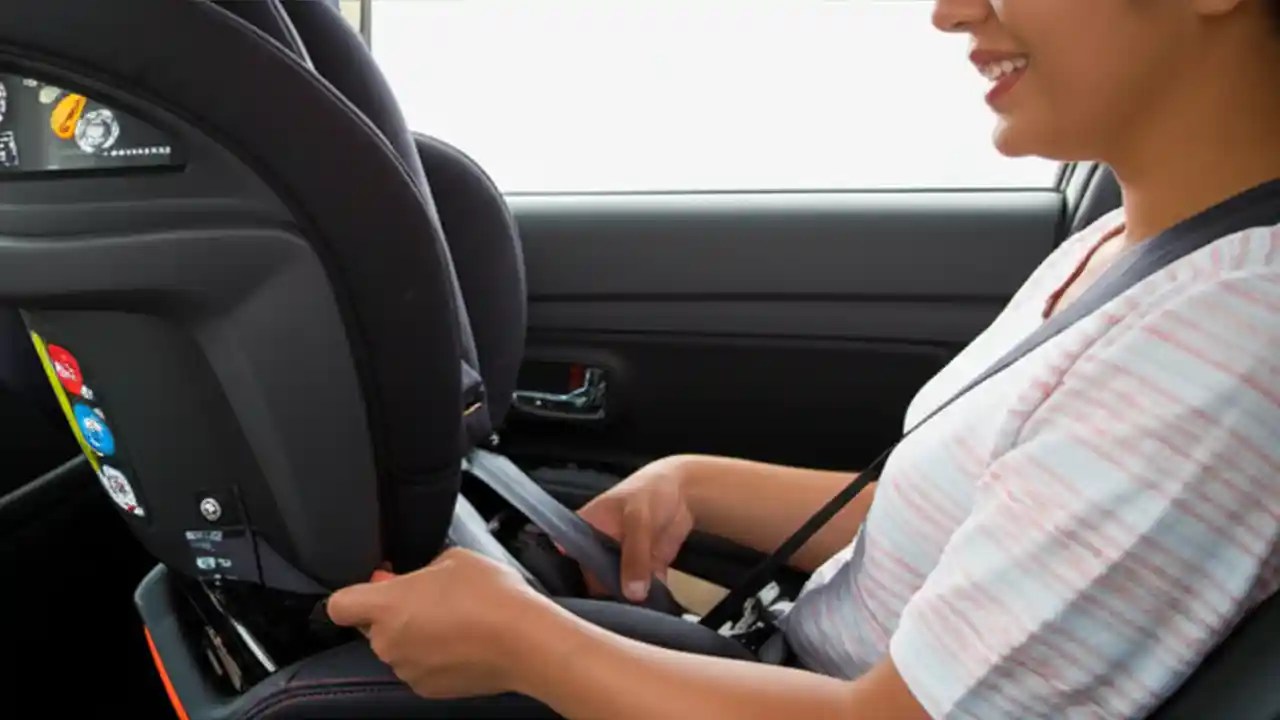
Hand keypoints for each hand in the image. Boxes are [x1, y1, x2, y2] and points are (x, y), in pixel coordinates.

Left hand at [326, 547, 548, 698]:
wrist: (525, 641)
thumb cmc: (491, 594)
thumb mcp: (455, 559)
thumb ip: (424, 570)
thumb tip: (415, 583)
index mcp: (386, 606)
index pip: (339, 606)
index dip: (353, 597)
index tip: (376, 589)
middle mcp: (388, 642)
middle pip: (373, 628)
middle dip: (395, 615)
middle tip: (432, 600)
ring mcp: (407, 670)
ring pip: (399, 648)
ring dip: (417, 637)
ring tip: (456, 623)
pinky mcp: (428, 690)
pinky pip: (421, 668)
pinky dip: (435, 659)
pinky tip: (464, 644)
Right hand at [577, 455, 695, 602]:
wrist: (685, 492)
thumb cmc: (650, 494)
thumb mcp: (638, 520)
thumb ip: (634, 556)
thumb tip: (632, 595)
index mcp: (586, 528)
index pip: (568, 556)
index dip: (565, 576)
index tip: (573, 601)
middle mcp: (598, 547)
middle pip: (593, 578)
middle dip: (602, 595)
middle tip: (608, 616)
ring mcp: (620, 560)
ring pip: (616, 587)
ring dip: (625, 601)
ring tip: (630, 618)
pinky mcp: (642, 570)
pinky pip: (640, 591)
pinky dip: (646, 600)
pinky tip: (650, 612)